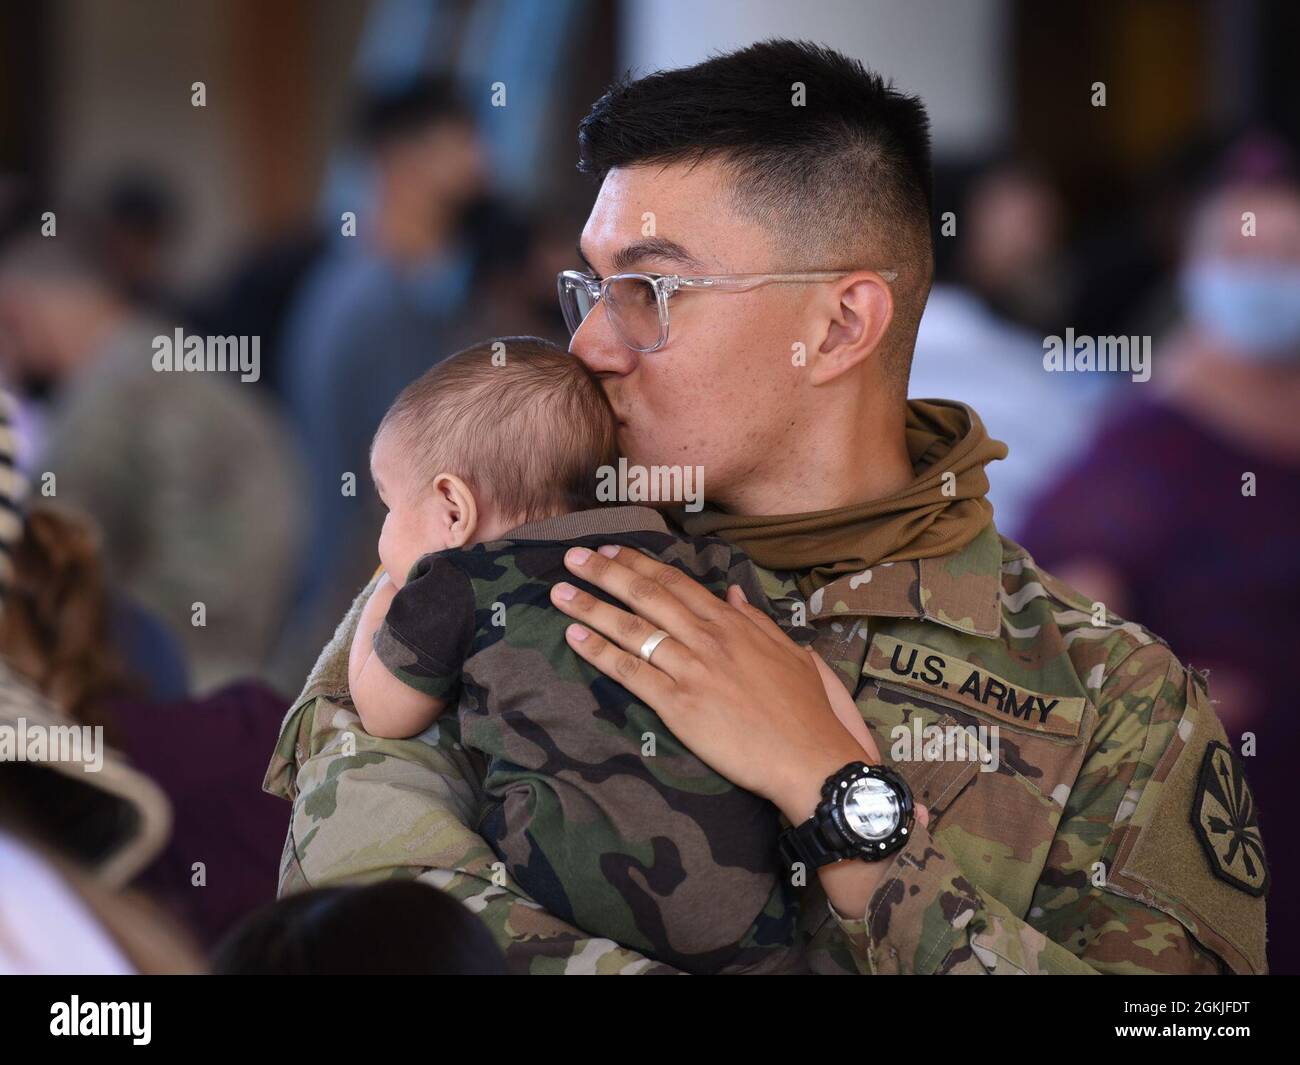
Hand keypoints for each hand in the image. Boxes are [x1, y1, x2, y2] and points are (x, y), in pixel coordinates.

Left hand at [550, 544, 868, 824]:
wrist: (808, 756)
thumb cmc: (804, 709)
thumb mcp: (788, 652)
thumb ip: (756, 620)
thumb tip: (733, 594)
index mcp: (732, 623)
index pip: (676, 583)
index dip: (639, 564)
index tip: (611, 550)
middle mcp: (707, 638)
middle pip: (647, 596)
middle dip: (605, 573)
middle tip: (572, 557)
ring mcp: (691, 669)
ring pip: (632, 629)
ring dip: (591, 607)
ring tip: (560, 593)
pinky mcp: (678, 705)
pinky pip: (630, 672)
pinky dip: (599, 652)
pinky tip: (574, 638)